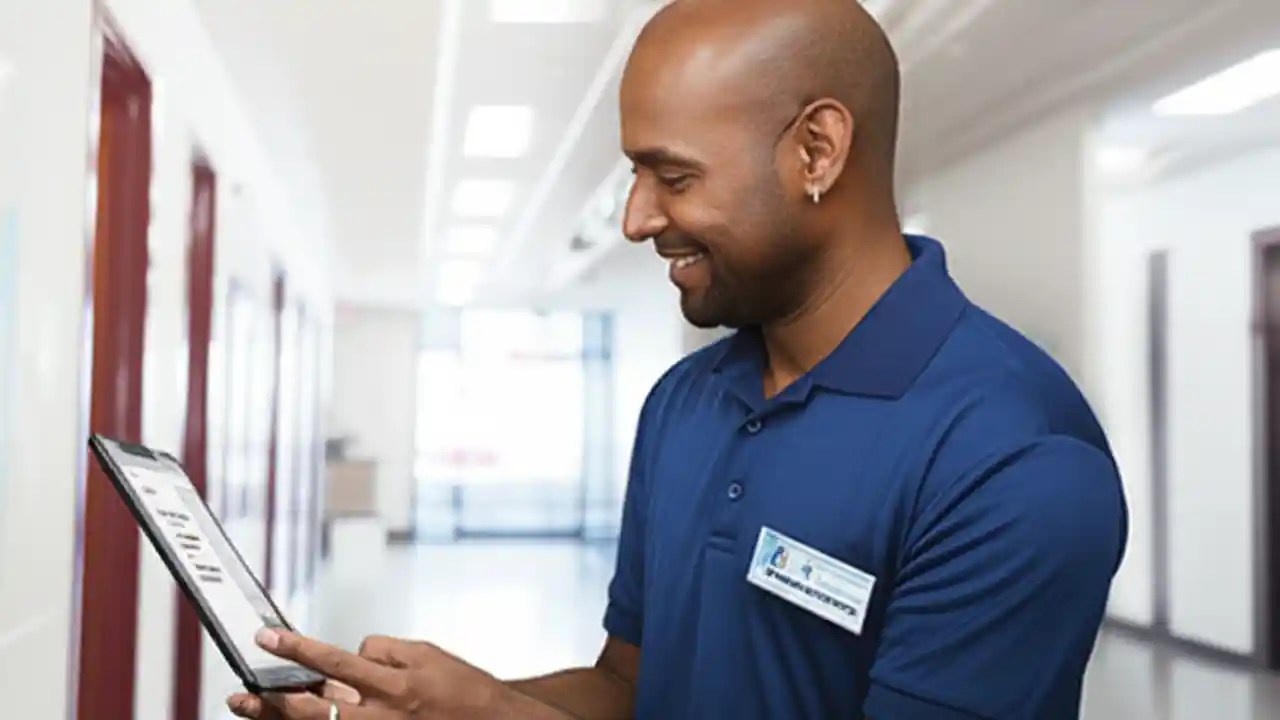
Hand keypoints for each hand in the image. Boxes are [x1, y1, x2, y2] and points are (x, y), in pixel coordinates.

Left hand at [227, 629, 507, 718]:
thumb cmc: (463, 688)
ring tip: (251, 707)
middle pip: (316, 709)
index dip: (297, 649)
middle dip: (275, 698)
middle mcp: (384, 717)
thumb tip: (351, 654)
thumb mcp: (427, 654)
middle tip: (244, 688)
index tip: (267, 638)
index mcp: (396, 684)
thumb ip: (385, 651)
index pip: (335, 662)